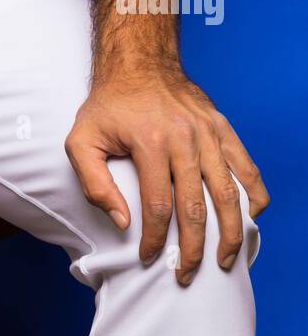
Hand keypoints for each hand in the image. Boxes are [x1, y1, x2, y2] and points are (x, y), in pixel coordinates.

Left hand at [64, 67, 269, 284]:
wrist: (138, 61)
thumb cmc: (108, 104)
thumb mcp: (81, 139)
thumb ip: (94, 183)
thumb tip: (122, 222)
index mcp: (150, 142)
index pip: (158, 207)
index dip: (156, 240)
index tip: (150, 258)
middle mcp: (184, 138)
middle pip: (196, 207)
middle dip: (194, 249)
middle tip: (187, 274)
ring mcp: (208, 133)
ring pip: (229, 193)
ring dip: (230, 233)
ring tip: (225, 259)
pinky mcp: (222, 127)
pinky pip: (247, 168)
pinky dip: (253, 197)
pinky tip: (249, 219)